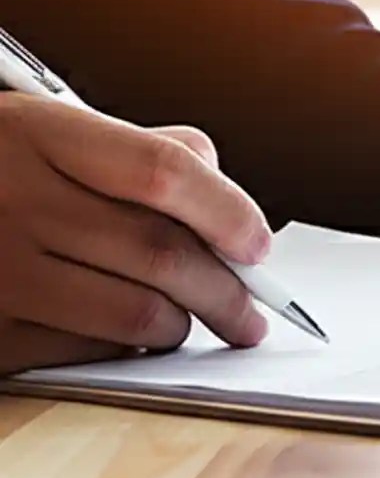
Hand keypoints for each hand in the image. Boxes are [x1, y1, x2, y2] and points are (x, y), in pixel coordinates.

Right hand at [0, 94, 272, 374]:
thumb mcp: (40, 126)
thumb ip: (132, 148)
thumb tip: (218, 178)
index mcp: (37, 134)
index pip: (164, 172)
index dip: (228, 210)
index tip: (258, 244)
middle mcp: (14, 200)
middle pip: (163, 253)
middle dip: (229, 291)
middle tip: (254, 311)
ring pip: (138, 314)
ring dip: (185, 325)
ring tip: (196, 322)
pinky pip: (88, 351)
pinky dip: (128, 348)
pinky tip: (134, 335)